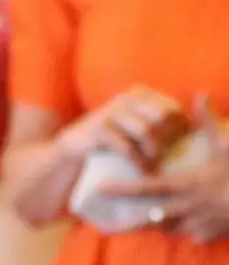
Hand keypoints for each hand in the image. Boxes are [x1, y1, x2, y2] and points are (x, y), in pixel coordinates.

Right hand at [57, 86, 189, 168]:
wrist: (75, 146)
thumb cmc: (112, 137)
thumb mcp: (135, 122)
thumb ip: (157, 120)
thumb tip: (188, 130)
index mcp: (138, 94)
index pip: (172, 108)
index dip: (180, 128)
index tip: (177, 145)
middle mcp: (126, 99)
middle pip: (161, 116)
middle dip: (167, 138)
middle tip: (165, 156)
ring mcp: (111, 112)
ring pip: (145, 131)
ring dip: (153, 153)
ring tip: (154, 166)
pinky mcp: (99, 129)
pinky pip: (126, 146)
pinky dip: (137, 162)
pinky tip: (142, 170)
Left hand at [99, 98, 228, 242]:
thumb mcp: (224, 144)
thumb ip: (207, 120)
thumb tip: (200, 93)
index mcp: (185, 184)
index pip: (146, 188)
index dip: (121, 188)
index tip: (100, 187)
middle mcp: (188, 207)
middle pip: (153, 217)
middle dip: (141, 215)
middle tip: (132, 210)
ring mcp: (200, 224)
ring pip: (171, 229)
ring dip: (165, 223)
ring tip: (160, 214)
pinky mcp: (212, 235)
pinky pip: (193, 235)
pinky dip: (190, 229)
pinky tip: (191, 220)